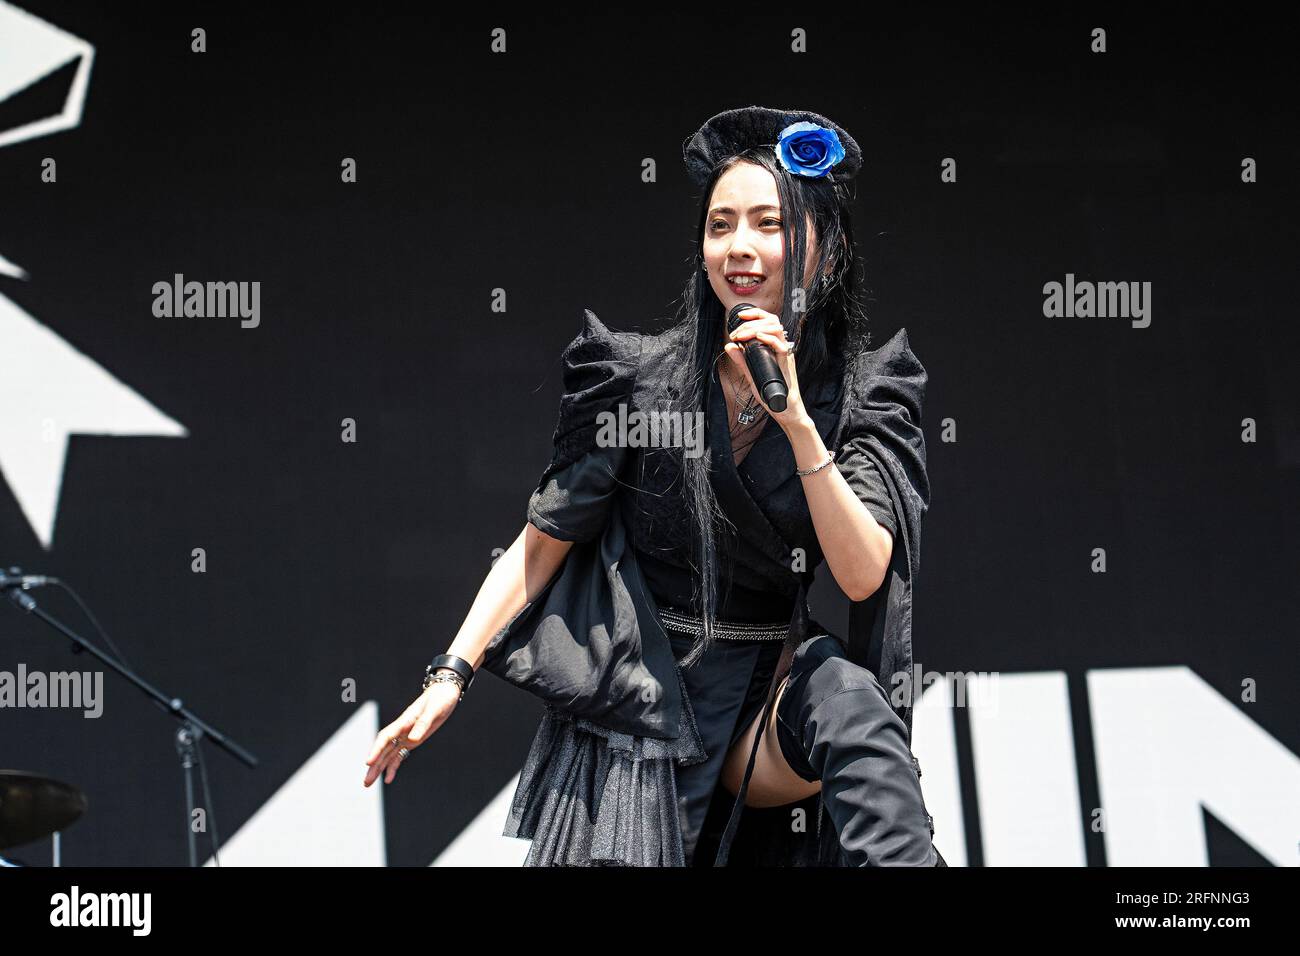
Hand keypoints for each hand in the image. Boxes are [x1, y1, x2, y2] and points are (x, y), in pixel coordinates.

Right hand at [362, 678, 461, 786]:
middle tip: (366, 782)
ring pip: (388, 754)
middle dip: (374, 766)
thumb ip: (424, 723)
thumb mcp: (435, 710)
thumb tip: (413, 740)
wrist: (445, 692)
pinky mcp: (412, 740)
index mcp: (405, 721)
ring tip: (368, 784)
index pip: (386, 737)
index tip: (368, 762)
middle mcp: (402, 729)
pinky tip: (388, 779)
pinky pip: (399, 755)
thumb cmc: (440, 698)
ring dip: (379, 768)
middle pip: (383, 749)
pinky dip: (393, 767)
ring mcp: (406, 735)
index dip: (376, 749)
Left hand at [724, 307, 809, 430]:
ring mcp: (784, 354)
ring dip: (756, 328)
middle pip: (772, 320)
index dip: (755, 314)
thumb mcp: (751, 373)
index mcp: (774, 346)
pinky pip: (781, 346)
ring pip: (777, 329)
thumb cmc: (770, 392)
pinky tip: (757, 338)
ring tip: (742, 335)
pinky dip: (768, 339)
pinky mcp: (786, 363)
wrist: (784, 408)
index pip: (768, 321)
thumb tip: (729, 346)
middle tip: (736, 333)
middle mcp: (781, 347)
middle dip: (751, 321)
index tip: (739, 316)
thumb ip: (741, 360)